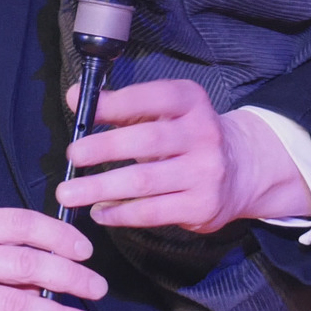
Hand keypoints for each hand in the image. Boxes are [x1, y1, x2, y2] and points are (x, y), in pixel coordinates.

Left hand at [56, 79, 310, 231]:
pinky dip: (120, 213)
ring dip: (102, 187)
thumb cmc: (185, 137)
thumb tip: (75, 97)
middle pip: (148, 141)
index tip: (81, 110)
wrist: (240, 170)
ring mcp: (206, 172)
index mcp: (191, 102)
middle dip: (104, 148)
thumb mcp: (162, 112)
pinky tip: (99, 212)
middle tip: (72, 156)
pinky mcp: (202, 206)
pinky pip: (153, 212)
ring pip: (146, 181)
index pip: (152, 98)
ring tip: (69, 193)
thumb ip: (120, 105)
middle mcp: (204, 134)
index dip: (115, 104)